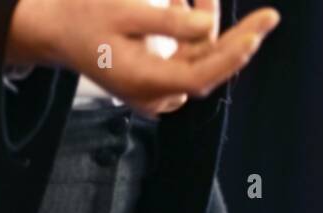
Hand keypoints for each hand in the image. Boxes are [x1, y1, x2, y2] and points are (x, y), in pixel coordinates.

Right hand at [7, 0, 280, 116]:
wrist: (54, 30)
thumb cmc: (81, 18)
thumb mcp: (122, 11)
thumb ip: (167, 21)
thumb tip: (207, 27)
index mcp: (145, 83)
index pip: (201, 75)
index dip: (233, 55)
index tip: (257, 34)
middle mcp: (157, 94)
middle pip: (208, 66)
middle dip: (234, 36)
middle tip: (268, 17)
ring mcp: (159, 90)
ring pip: (199, 57)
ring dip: (206, 24)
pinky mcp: (160, 79)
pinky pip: (187, 56)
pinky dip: (192, 30)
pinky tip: (185, 1)